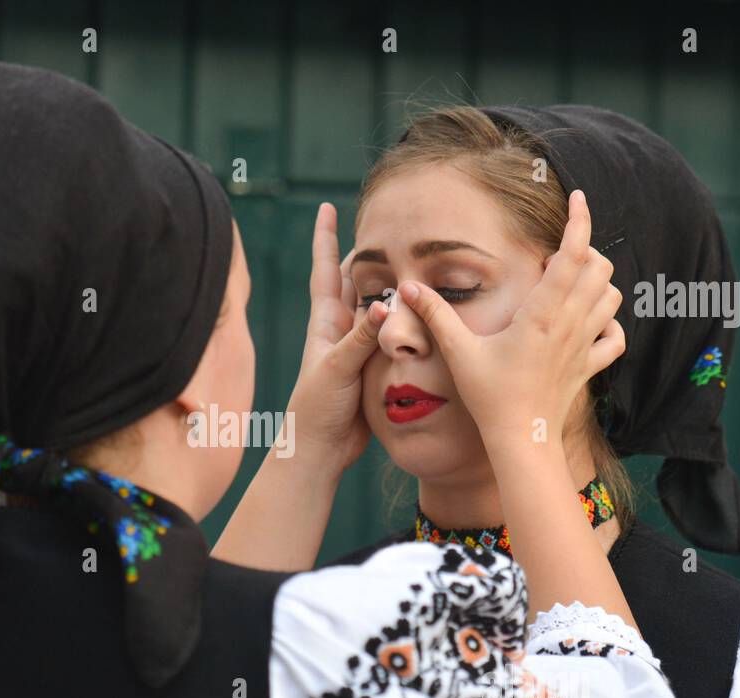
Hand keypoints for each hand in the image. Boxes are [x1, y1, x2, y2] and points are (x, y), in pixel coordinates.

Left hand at [286, 202, 386, 471]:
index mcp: (326, 321)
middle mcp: (341, 328)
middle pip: (357, 280)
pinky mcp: (373, 367)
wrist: (319, 449)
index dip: (326, 238)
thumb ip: (361, 338)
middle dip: (368, 253)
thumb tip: (385, 306)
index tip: (326, 207)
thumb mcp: (338, 368)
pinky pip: (393, 335)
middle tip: (385, 226)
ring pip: (378, 305)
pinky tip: (421, 312)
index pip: (327, 269)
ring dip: (392, 284)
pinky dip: (406, 320)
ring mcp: (357, 347)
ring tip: (409, 258)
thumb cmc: (318, 408)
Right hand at [399, 189, 624, 451]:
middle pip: (599, 267)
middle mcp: (570, 323)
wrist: (521, 440)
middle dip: (584, 250)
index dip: (579, 219)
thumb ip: (434, 314)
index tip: (577, 196)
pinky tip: (588, 323)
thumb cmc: (489, 397)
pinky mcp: (589, 366)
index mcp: (542, 313)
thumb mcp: (457, 351)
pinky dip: (609, 322)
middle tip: (554, 255)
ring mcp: (584, 344)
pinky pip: (615, 335)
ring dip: (596, 281)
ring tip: (568, 283)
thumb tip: (406, 286)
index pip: (573, 253)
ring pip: (611, 296)